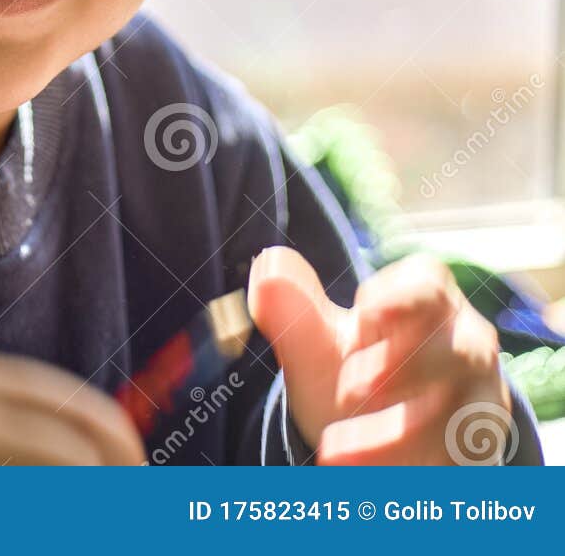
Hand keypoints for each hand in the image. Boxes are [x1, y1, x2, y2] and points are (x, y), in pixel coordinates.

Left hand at [248, 247, 515, 464]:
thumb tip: (268, 265)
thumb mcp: (319, 342)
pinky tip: (363, 480)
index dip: (400, 297)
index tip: (364, 310)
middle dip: (406, 368)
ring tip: (334, 448)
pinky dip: (410, 474)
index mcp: (428, 304)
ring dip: (400, 434)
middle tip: (349, 388)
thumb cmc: (355, 371)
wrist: (383, 436)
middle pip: (458, 349)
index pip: (429, 287)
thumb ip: (293, 307)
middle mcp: (464, 348)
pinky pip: (457, 467)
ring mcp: (478, 403)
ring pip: (461, 415)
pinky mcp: (476, 455)